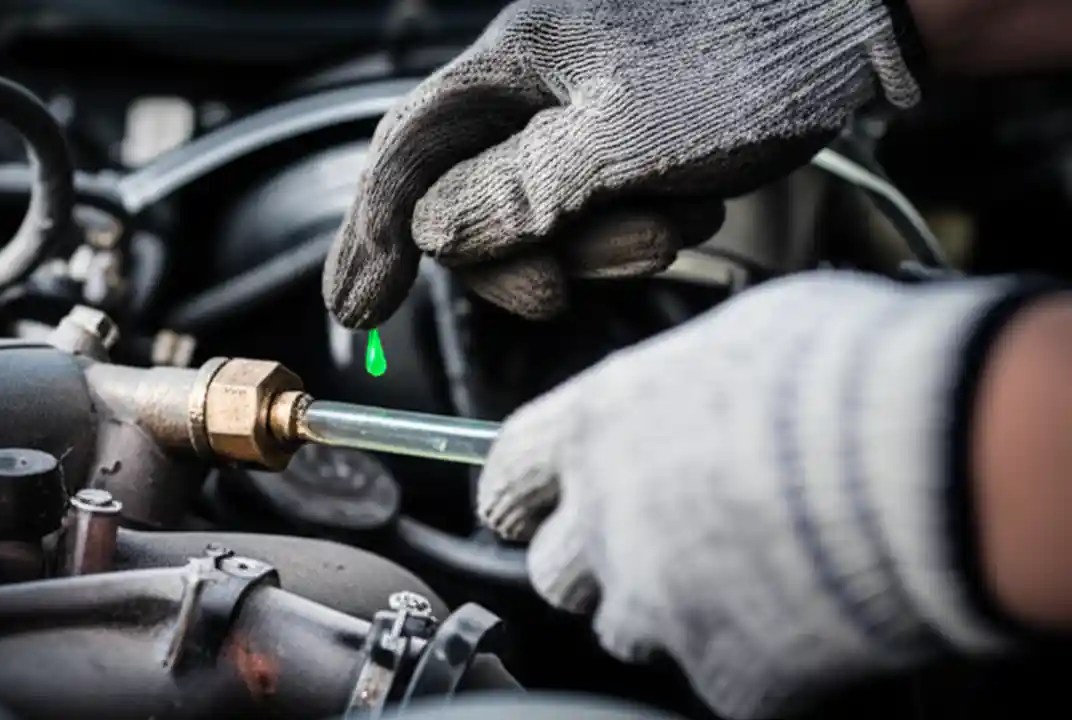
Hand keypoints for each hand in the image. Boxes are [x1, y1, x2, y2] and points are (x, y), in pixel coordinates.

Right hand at [324, 0, 920, 327]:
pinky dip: (631, 224)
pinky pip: (596, 204)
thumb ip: (517, 194)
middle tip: (561, 288)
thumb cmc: (755, 55)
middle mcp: (536, 82)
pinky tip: (684, 203)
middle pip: (472, 201)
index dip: (370, 240)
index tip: (356, 311)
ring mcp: (584, 106)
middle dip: (519, 258)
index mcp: (512, 64)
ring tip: (668, 221)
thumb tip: (434, 233)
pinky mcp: (631, 130)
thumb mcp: (623, 141)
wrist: (865, 20)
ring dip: (596, 245)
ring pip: (542, 213)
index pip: (405, 157)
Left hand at [477, 272, 1012, 717]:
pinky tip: (800, 612)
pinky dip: (751, 658)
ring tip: (744, 572)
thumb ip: (685, 381)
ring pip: (624, 627)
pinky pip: (717, 677)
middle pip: (554, 569)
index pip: (506, 475)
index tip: (531, 505)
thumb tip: (699, 388)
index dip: (520, 495)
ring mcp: (656, 603)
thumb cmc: (848, 370)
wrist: (933, 458)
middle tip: (662, 539)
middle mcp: (604, 518)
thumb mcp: (743, 334)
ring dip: (667, 608)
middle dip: (597, 561)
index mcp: (597, 425)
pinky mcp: (723, 674)